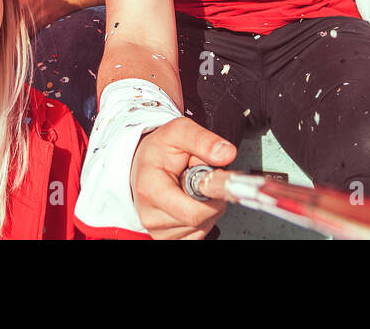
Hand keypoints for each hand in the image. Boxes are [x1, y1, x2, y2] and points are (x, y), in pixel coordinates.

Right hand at [130, 117, 235, 238]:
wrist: (143, 163)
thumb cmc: (159, 150)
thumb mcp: (179, 131)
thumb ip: (203, 141)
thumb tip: (226, 153)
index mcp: (152, 190)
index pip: (194, 212)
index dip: (213, 198)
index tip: (215, 182)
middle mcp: (151, 215)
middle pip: (200, 221)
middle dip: (212, 200)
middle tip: (203, 180)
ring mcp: (157, 229)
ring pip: (201, 228)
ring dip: (207, 209)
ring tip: (192, 190)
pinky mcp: (165, 238)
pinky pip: (196, 234)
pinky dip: (201, 219)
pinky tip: (191, 202)